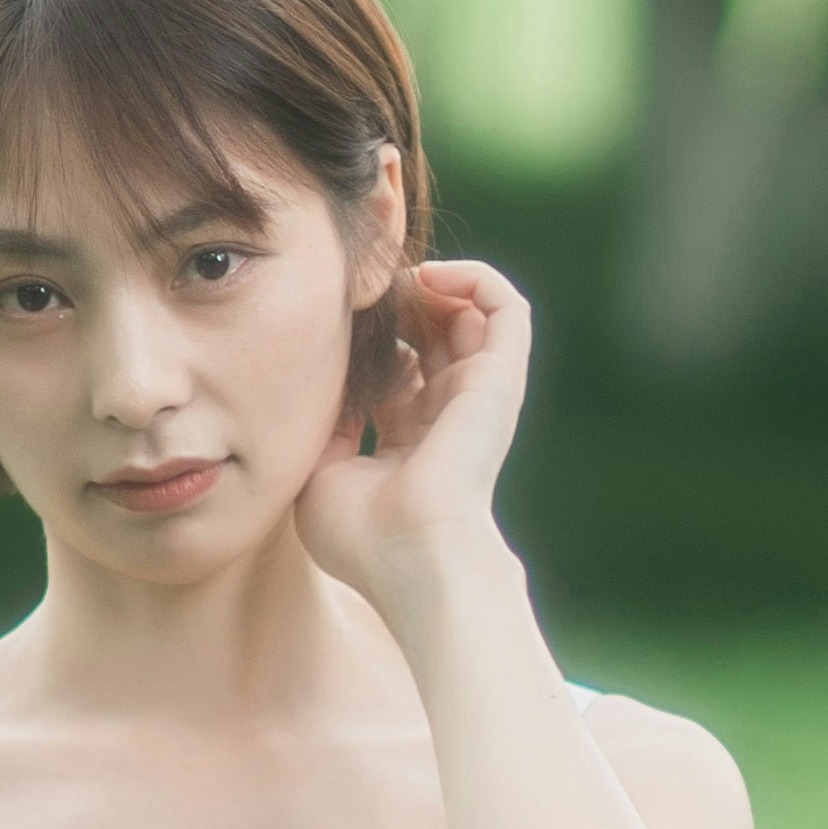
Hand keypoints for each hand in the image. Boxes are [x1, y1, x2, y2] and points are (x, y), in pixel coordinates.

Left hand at [296, 249, 530, 612]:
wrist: (410, 553)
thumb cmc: (362, 534)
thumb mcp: (319, 475)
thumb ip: (323, 428)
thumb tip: (319, 389)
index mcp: (409, 440)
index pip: (398, 370)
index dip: (369, 338)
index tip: (333, 322)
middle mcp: (448, 414)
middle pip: (433, 336)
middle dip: (399, 303)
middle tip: (363, 292)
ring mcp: (479, 394)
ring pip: (471, 314)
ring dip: (435, 285)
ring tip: (396, 280)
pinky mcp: (501, 377)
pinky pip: (507, 306)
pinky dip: (474, 278)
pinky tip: (428, 275)